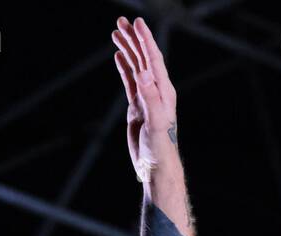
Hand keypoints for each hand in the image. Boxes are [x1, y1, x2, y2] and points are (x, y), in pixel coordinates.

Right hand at [111, 16, 177, 185]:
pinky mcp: (138, 107)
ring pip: (136, 67)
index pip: (154, 59)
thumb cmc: (159, 148)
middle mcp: (157, 91)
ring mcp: (146, 98)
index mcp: (163, 92)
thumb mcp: (155, 123)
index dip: (145, 40)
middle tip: (121, 22)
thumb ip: (151, 97)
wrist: (156, 167)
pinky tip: (119, 57)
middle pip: (144, 58)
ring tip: (116, 33)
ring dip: (128, 49)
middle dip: (134, 39)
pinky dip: (125, 67)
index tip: (137, 23)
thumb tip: (144, 72)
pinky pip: (130, 81)